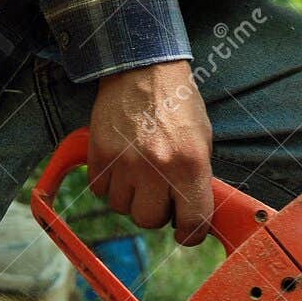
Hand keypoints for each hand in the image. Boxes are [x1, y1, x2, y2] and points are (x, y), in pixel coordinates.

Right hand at [87, 61, 213, 245]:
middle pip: (149, 221)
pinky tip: (120, 163)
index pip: (193, 223)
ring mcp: (125, 162)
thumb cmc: (177, 102)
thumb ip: (197, 179)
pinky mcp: (100, 154)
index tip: (186, 231)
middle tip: (159, 191)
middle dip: (155, 210)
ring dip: (130, 197)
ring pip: (122, 208)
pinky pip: (100, 190)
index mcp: (190, 165)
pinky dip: (109, 183)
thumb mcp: (202, 139)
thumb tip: (192, 214)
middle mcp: (156, 168)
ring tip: (138, 171)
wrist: (142, 67)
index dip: (190, 233)